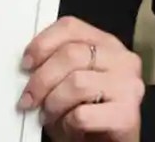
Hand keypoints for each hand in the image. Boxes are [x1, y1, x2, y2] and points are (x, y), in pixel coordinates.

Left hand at [17, 16, 143, 141]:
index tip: (26, 63)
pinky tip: (69, 126)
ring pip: (76, 83)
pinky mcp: (127, 115)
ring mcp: (128, 87)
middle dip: (41, 80)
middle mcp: (122, 60)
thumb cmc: (89, 110)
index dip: (42, 44)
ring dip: (53, 103)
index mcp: (106, 44)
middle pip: (71, 55)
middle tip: (29, 99)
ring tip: (49, 115)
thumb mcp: (70, 78)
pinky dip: (67, 123)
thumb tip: (27, 66)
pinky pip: (82, 114)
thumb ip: (56, 63)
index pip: (70, 27)